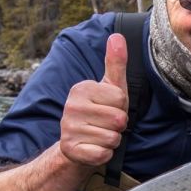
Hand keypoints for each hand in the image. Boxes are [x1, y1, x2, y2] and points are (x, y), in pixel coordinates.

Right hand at [58, 33, 129, 167]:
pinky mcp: (71, 149)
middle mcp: (72, 107)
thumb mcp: (111, 88)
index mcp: (81, 89)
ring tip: (99, 135)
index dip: (121, 107)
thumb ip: (115, 63)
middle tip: (105, 124)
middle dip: (118, 126)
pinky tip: (94, 148)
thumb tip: (117, 36)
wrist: (77, 146)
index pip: (120, 98)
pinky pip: (103, 153)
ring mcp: (69, 129)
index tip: (109, 109)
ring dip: (112, 141)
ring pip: (112, 137)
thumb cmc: (100, 113)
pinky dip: (104, 154)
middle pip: (118, 119)